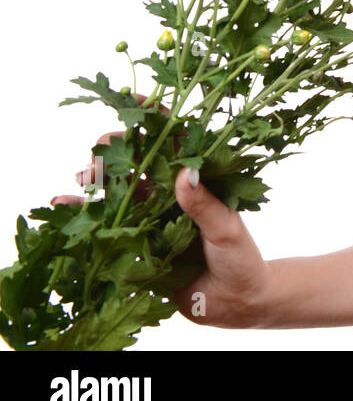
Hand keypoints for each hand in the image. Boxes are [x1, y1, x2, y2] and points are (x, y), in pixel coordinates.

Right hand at [50, 94, 274, 328]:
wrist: (234, 302)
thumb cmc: (241, 257)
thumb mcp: (228, 229)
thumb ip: (206, 204)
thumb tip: (184, 174)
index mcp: (196, 180)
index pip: (175, 141)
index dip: (154, 118)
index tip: (133, 98)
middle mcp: (169, 193)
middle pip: (137, 160)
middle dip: (116, 149)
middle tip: (101, 152)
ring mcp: (151, 217)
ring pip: (116, 189)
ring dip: (95, 178)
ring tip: (82, 176)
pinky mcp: (136, 243)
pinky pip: (106, 224)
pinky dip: (83, 213)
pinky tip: (64, 205)